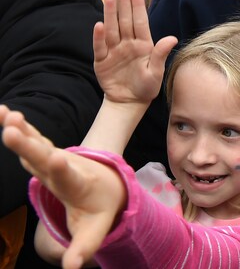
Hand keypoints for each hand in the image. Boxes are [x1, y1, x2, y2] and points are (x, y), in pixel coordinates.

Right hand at [0, 107, 125, 268]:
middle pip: (46, 155)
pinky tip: (2, 111)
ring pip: (37, 143)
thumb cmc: (100, 210)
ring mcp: (54, 157)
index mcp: (78, 185)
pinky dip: (16, 125)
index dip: (61, 168)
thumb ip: (84, 247)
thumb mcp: (96, 229)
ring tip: (7, 116)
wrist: (110, 185)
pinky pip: (30, 138)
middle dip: (30, 145)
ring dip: (22, 129)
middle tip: (12, 130)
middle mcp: (65, 167)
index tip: (57, 158)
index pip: (68, 176)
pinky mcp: (46, 152)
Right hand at [92, 0, 175, 105]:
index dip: (138, 7)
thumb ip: (161, 55)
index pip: (141, 22)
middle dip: (124, 3)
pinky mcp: (102, 61)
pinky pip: (99, 47)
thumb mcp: (156, 72)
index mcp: (143, 45)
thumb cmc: (146, 86)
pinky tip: (99, 25)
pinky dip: (98, 37)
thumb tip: (172, 38)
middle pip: (125, 21)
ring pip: (112, 29)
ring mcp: (114, 51)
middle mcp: (127, 44)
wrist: (129, 102)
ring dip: (110, 14)